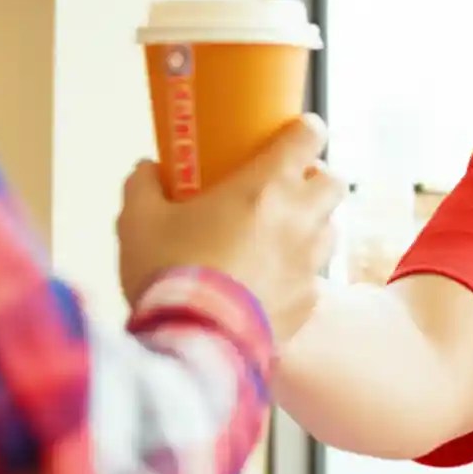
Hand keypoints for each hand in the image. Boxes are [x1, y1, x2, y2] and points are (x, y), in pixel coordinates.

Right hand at [117, 114, 346, 342]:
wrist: (194, 343)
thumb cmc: (170, 272)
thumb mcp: (139, 222)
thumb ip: (144, 186)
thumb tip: (148, 168)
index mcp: (267, 185)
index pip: (308, 137)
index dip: (305, 130)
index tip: (295, 132)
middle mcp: (300, 218)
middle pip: (333, 181)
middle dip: (315, 179)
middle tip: (285, 188)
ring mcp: (310, 261)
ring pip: (330, 228)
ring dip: (312, 225)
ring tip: (277, 236)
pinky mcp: (310, 300)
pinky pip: (314, 275)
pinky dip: (298, 272)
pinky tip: (269, 282)